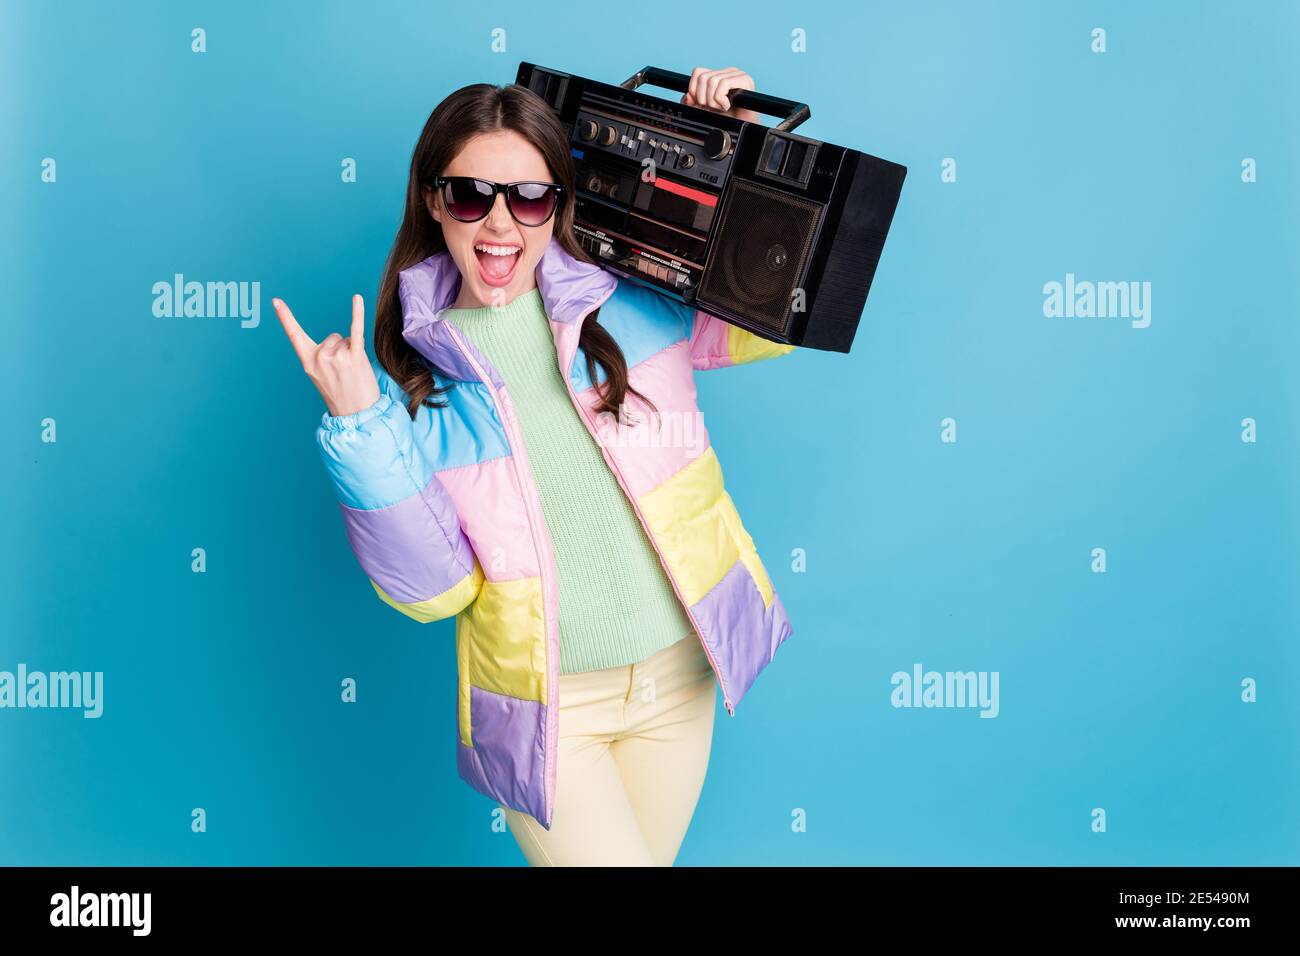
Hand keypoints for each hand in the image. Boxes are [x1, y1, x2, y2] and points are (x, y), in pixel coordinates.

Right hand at [273, 294, 381, 418]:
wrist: (357, 414)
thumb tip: (337, 339)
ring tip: (354, 371)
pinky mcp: (355, 356)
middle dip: (341, 349)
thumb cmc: (341, 395)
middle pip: (332, 337)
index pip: (294, 335)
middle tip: (346, 372)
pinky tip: (356, 298)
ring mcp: (336, 357)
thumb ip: (322, 356)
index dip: (285, 317)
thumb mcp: (321, 377)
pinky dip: (357, 313)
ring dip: (353, 351)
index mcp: (308, 361)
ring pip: (346, 339)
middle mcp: (319, 357)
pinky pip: (356, 330)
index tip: (276, 301)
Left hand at [682, 66, 761, 123]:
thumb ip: (692, 102)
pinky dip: (721, 99)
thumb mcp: (704, 109)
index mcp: (719, 74)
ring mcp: (738, 75)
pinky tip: (727, 106)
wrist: (741, 129)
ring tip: (721, 108)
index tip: (700, 104)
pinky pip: (724, 84)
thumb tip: (687, 96)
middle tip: (713, 108)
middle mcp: (728, 72)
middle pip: (703, 77)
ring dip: (713, 101)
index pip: (698, 72)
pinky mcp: (745, 81)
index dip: (694, 90)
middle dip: (703, 98)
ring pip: (712, 81)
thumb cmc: (726, 119)